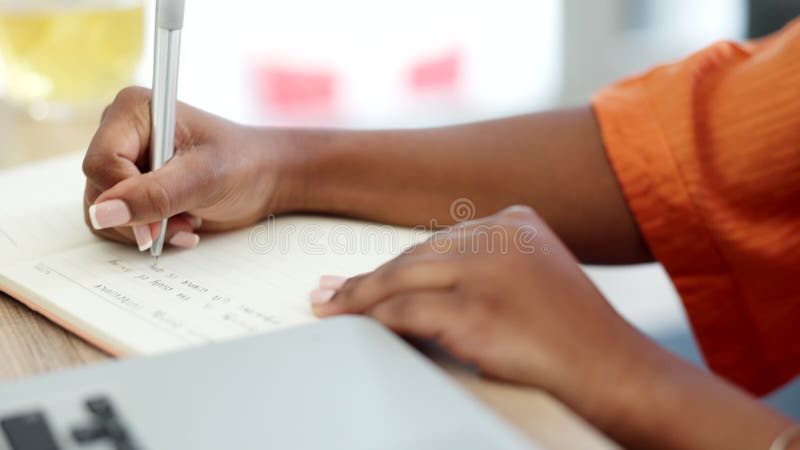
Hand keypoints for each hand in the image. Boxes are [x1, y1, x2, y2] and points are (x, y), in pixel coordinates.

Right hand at [83, 86, 301, 249]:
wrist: (264, 178)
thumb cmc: (243, 165)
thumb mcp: (203, 179)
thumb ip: (154, 195)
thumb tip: (101, 212)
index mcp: (134, 110)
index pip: (101, 163)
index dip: (124, 198)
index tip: (157, 224)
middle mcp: (120, 132)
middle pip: (99, 189)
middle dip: (140, 217)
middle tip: (183, 222)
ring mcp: (123, 161)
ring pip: (103, 210)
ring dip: (146, 228)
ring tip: (187, 223)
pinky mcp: (130, 186)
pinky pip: (116, 221)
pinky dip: (148, 232)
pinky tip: (181, 225)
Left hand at [310, 205, 646, 401]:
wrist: (616, 370)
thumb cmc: (573, 333)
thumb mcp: (530, 277)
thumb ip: (483, 266)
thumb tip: (415, 280)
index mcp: (515, 220)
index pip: (437, 242)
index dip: (395, 264)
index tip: (361, 275)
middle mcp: (500, 235)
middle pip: (413, 257)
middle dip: (367, 279)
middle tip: (330, 291)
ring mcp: (488, 270)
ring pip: (401, 280)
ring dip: (360, 298)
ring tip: (331, 308)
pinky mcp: (476, 309)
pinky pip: (405, 312)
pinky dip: (375, 321)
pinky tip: (354, 325)